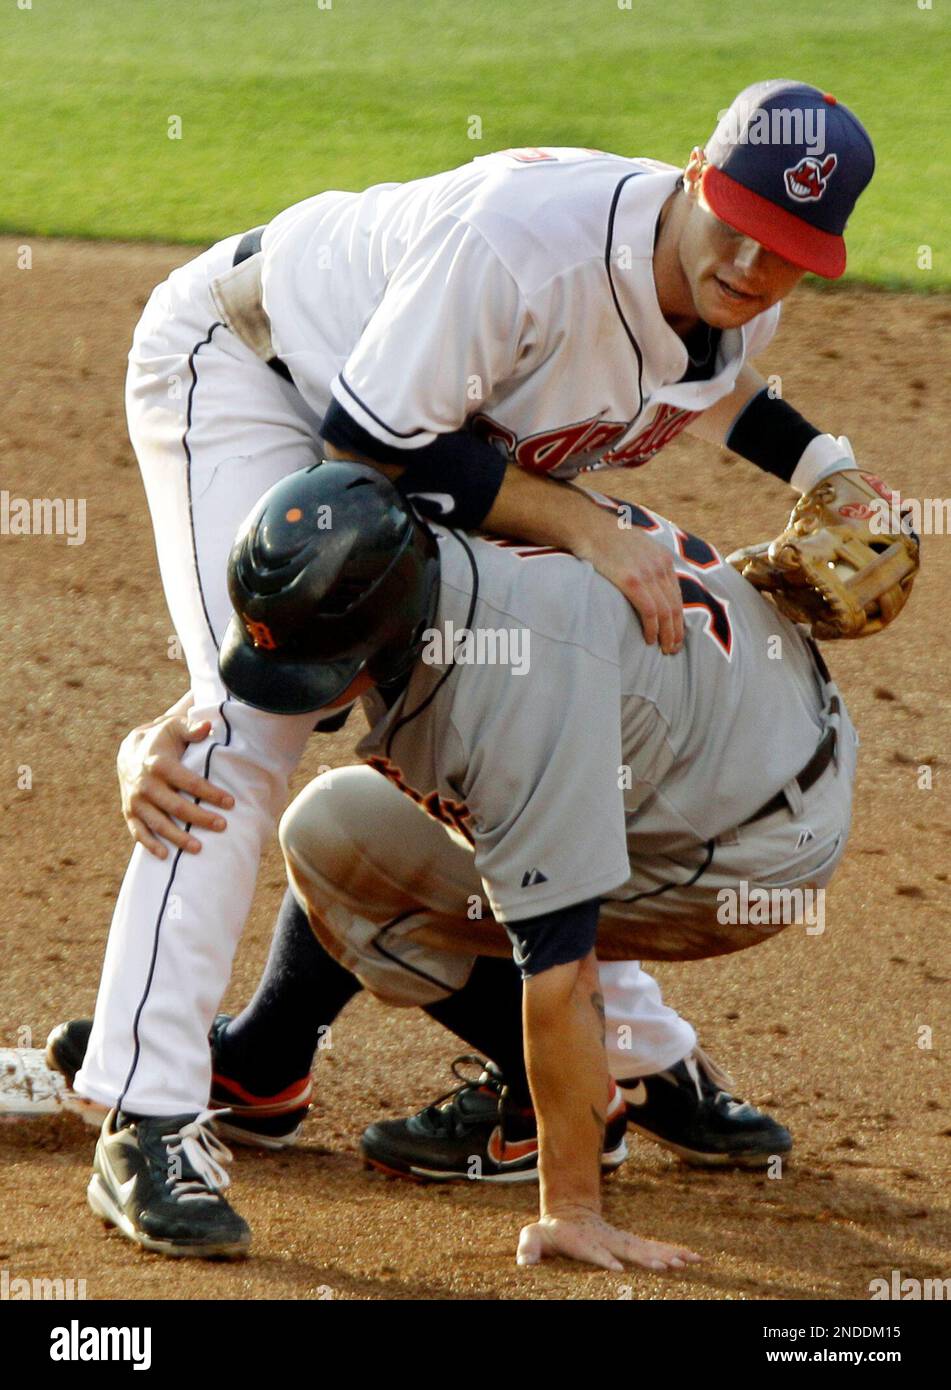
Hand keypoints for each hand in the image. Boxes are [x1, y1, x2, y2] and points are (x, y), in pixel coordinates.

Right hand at [117, 706, 233, 858]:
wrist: (129, 750)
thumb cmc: (161, 739)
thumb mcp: (174, 727)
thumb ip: (191, 728)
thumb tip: (208, 726)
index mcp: (158, 763)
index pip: (189, 781)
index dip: (210, 793)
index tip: (230, 803)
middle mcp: (145, 784)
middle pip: (175, 806)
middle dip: (199, 818)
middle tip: (222, 826)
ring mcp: (135, 800)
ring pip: (158, 823)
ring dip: (178, 837)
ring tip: (199, 848)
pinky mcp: (129, 811)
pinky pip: (138, 832)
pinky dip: (149, 845)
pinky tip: (165, 856)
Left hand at [516, 1210, 700, 1272]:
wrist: (568, 1214)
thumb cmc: (549, 1231)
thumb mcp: (533, 1237)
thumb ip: (528, 1247)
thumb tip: (523, 1263)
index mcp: (585, 1242)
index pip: (595, 1252)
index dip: (604, 1260)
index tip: (617, 1269)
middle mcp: (607, 1241)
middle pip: (630, 1249)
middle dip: (648, 1258)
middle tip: (668, 1265)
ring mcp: (620, 1241)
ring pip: (647, 1248)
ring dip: (669, 1254)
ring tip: (689, 1260)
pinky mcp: (629, 1245)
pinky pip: (653, 1249)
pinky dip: (673, 1252)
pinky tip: (691, 1258)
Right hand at [575, 515, 684, 653]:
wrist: (588, 527)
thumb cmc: (605, 538)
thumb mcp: (635, 545)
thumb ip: (646, 562)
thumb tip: (646, 582)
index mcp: (663, 558)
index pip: (676, 595)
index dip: (678, 617)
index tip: (676, 634)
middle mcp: (660, 565)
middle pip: (674, 606)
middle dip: (676, 631)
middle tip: (673, 649)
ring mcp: (646, 573)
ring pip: (665, 611)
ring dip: (667, 634)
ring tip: (664, 648)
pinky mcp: (631, 581)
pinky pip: (649, 610)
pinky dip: (652, 628)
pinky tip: (650, 639)